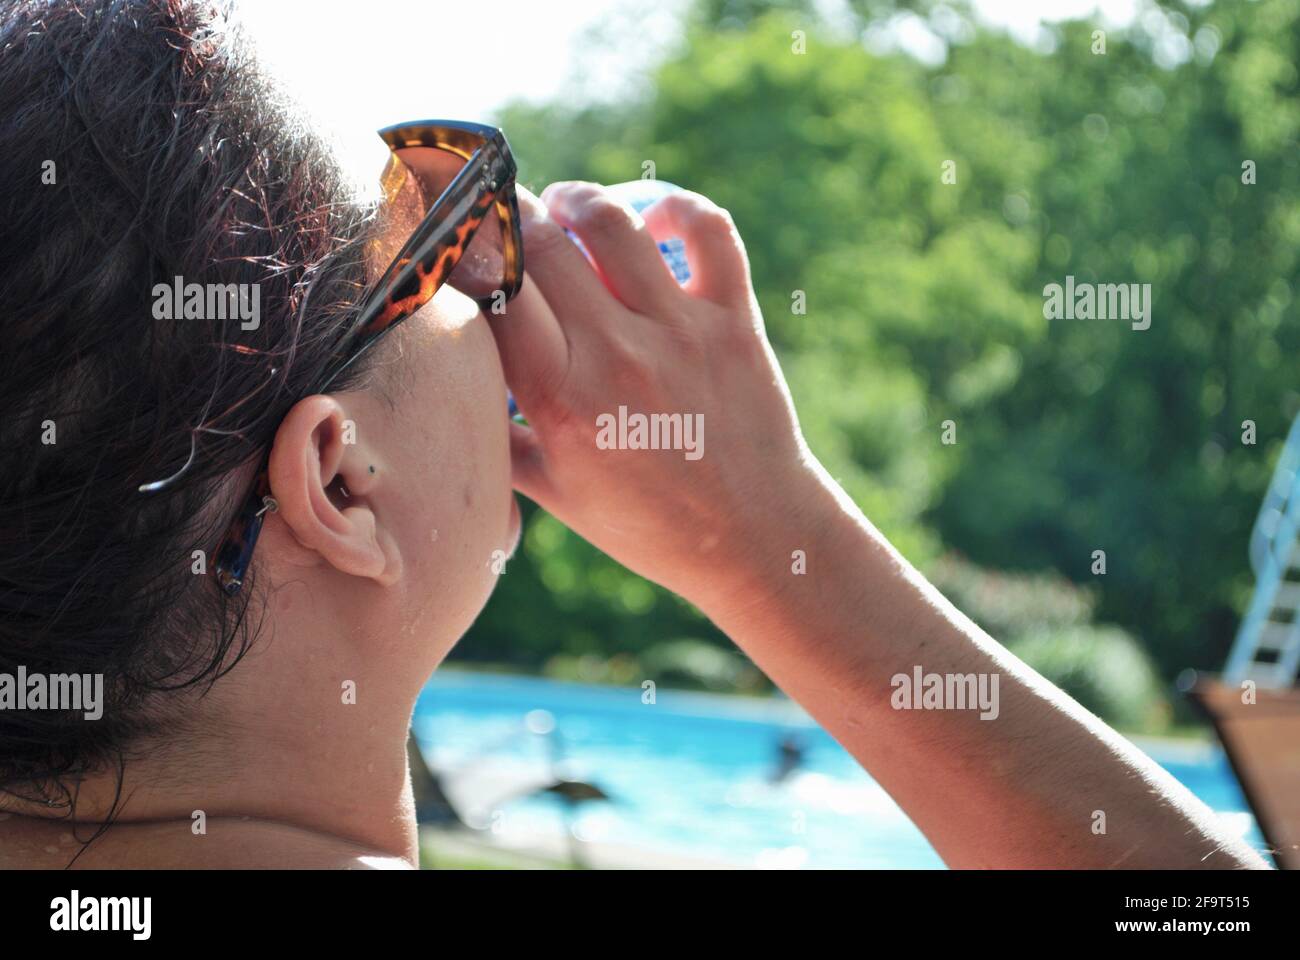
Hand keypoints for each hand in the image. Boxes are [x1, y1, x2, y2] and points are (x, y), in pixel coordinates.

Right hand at [488, 183, 825, 607]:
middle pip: (543, 244)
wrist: (753, 539)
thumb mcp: (555, 493)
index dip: (464, 253)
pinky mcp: (734, 322)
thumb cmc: (647, 524)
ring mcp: (681, 333)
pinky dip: (676, 206)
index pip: (493, 294)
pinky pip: (708, 230)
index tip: (454, 241)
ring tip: (564, 205)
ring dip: (577, 199)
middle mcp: (618, 356)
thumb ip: (498, 436)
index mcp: (562, 400)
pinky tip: (650, 217)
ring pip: (613, 222)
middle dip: (509, 213)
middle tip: (500, 213)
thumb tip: (447, 385)